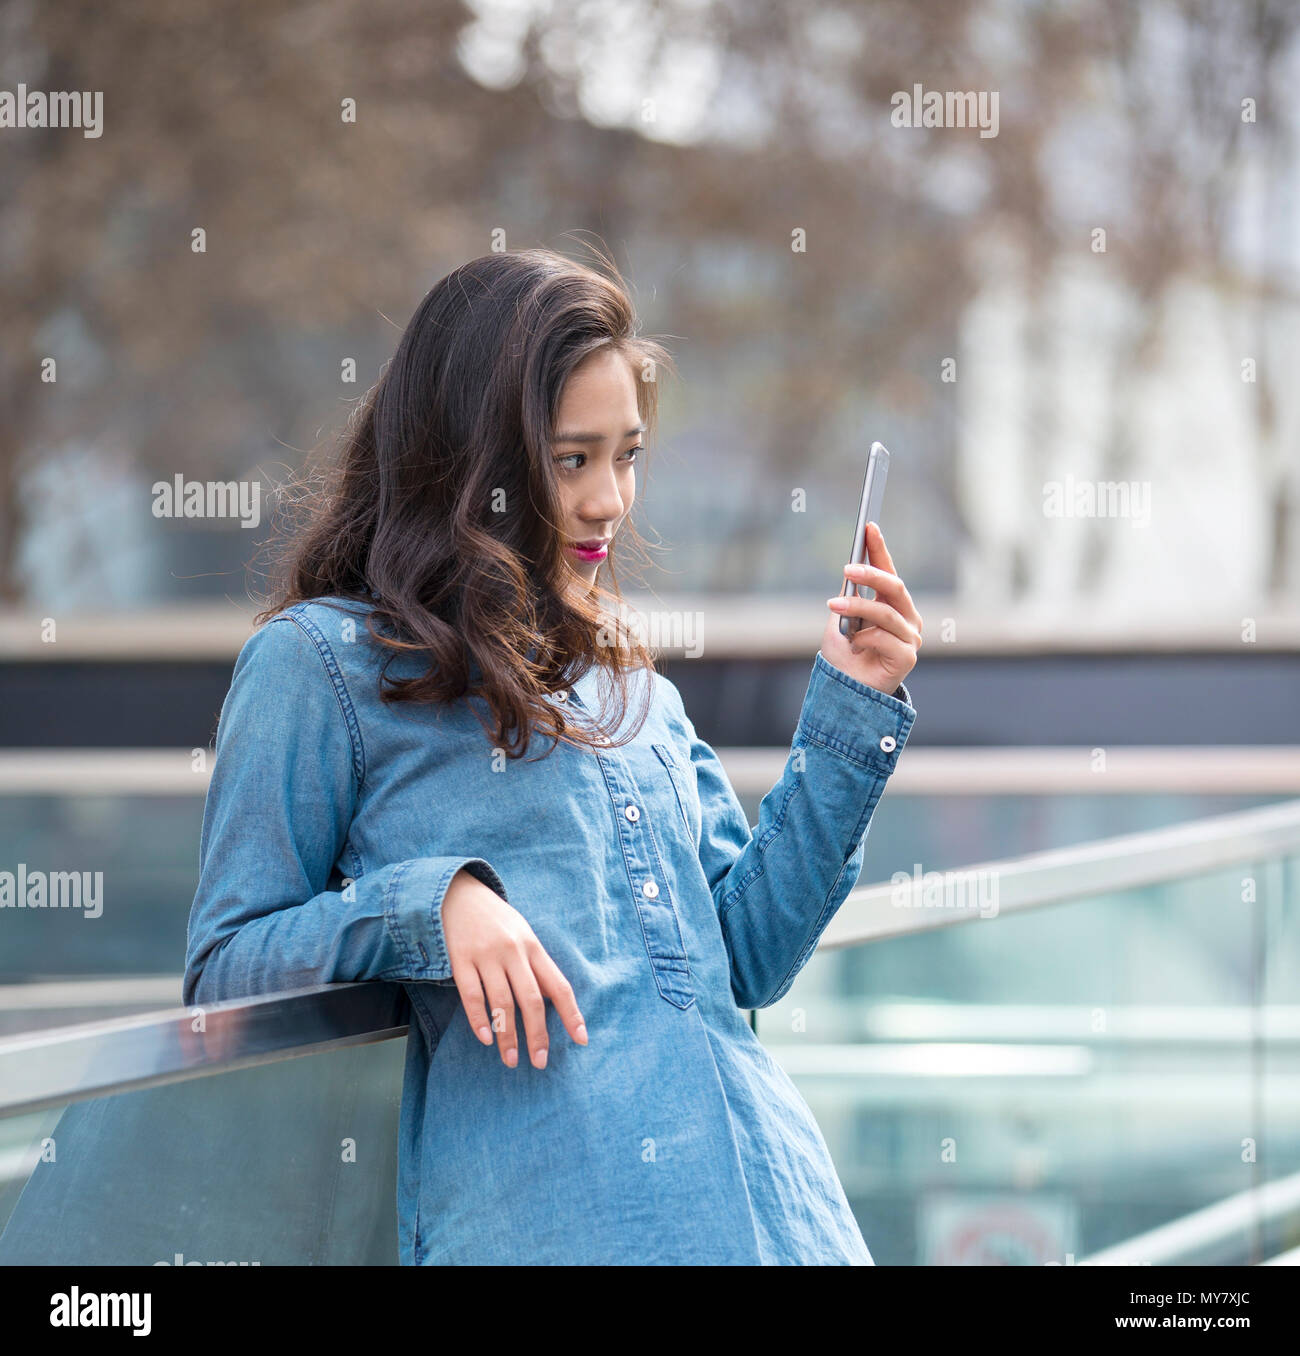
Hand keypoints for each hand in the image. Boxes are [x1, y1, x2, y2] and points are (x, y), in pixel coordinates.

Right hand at [442, 867, 587, 1068]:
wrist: (458, 893)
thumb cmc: (495, 920)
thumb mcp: (522, 934)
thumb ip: (534, 966)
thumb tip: (551, 1002)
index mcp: (533, 946)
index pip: (559, 985)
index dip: (572, 1014)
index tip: (581, 1040)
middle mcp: (513, 951)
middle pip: (531, 999)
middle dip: (537, 1034)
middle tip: (540, 1061)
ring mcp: (486, 955)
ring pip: (501, 1002)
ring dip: (508, 1035)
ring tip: (510, 1060)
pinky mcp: (460, 959)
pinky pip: (471, 994)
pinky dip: (479, 1019)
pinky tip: (486, 1038)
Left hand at [821, 522, 921, 693]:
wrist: (845, 690)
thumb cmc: (845, 653)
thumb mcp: (841, 618)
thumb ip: (849, 595)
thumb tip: (852, 567)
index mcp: (893, 605)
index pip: (889, 571)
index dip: (880, 549)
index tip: (869, 526)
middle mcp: (907, 618)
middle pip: (895, 587)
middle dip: (871, 574)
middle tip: (847, 568)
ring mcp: (911, 638)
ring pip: (886, 612)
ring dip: (857, 606)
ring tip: (833, 604)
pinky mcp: (907, 657)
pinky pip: (886, 639)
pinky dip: (865, 638)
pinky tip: (854, 643)